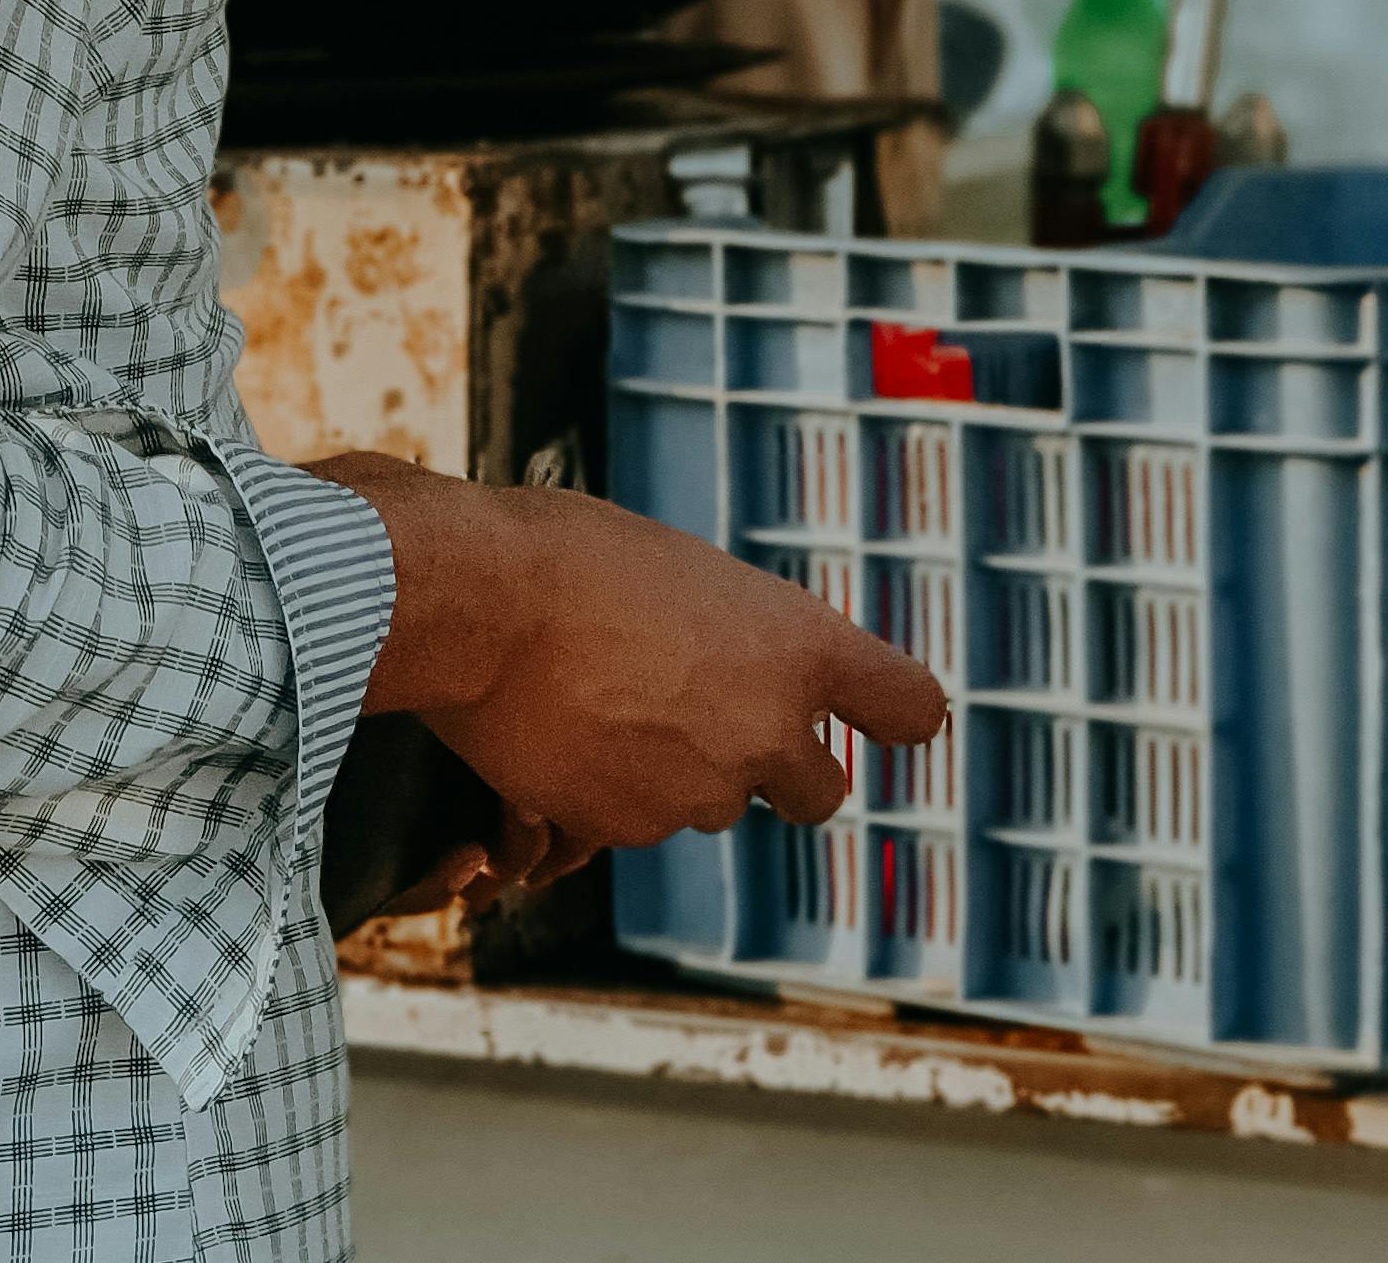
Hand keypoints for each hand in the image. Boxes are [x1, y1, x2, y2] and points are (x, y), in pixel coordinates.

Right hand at [308, 455, 943, 857]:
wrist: (477, 603)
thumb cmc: (567, 556)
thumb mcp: (681, 572)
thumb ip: (732, 636)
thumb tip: (725, 672)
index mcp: (799, 644)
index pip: (910, 705)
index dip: (892, 714)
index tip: (880, 719)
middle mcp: (770, 729)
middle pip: (820, 792)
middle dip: (779, 771)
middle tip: (712, 723)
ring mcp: (702, 791)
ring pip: (711, 804)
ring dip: (676, 771)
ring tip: (599, 698)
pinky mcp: (629, 831)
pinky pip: (634, 820)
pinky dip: (609, 790)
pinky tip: (563, 732)